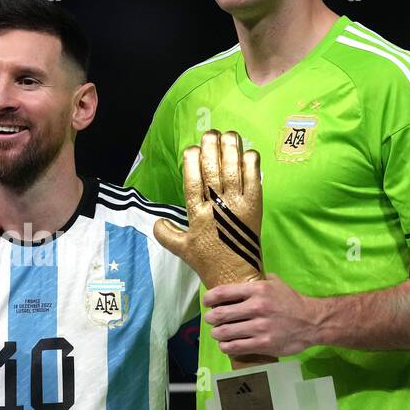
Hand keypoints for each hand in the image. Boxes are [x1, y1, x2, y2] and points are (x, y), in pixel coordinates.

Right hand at [154, 130, 264, 289]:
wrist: (237, 276)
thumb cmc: (208, 262)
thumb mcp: (182, 249)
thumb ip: (166, 234)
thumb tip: (155, 221)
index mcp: (198, 215)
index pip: (193, 180)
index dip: (192, 160)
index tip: (191, 148)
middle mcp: (217, 207)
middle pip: (213, 170)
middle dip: (211, 147)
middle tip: (210, 133)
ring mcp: (238, 206)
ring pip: (234, 170)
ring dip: (232, 149)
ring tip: (229, 134)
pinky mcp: (255, 207)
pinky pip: (254, 179)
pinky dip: (251, 164)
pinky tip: (248, 152)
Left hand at [202, 276, 319, 359]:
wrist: (312, 322)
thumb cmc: (291, 301)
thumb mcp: (276, 283)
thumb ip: (257, 279)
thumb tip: (239, 275)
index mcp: (258, 289)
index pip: (223, 293)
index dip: (209, 299)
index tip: (207, 303)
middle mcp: (257, 307)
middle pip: (220, 315)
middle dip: (211, 318)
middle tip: (212, 320)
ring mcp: (260, 327)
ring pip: (224, 332)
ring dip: (217, 334)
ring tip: (218, 333)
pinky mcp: (263, 344)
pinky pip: (235, 347)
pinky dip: (226, 346)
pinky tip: (227, 344)